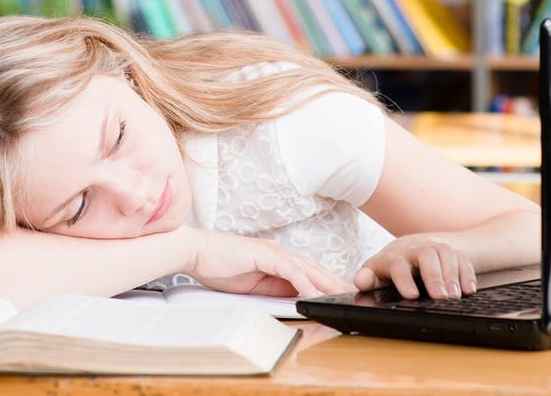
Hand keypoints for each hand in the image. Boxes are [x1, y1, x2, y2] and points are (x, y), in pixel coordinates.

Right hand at [181, 227, 353, 297]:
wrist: (197, 252)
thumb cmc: (220, 267)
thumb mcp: (253, 284)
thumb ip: (273, 288)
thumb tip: (294, 298)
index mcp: (276, 260)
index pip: (307, 273)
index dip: (326, 283)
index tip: (342, 295)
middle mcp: (278, 254)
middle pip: (312, 269)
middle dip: (334, 282)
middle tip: (353, 293)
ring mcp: (271, 252)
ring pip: (305, 268)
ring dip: (325, 282)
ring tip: (341, 294)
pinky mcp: (263, 254)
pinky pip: (288, 270)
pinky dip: (302, 282)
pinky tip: (313, 293)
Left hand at [353, 233, 476, 299]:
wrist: (418, 244)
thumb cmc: (395, 265)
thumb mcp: (379, 271)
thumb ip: (368, 278)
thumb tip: (359, 281)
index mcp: (394, 257)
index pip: (397, 264)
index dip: (403, 278)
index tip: (411, 295)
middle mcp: (416, 250)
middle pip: (425, 256)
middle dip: (433, 276)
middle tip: (440, 298)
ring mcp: (436, 249)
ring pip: (445, 254)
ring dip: (451, 275)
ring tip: (454, 296)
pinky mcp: (454, 252)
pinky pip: (463, 258)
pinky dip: (467, 274)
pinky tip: (468, 290)